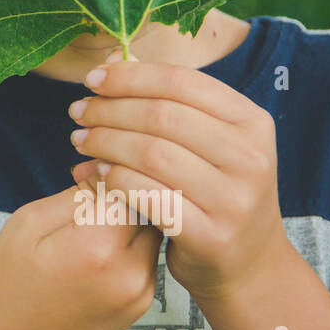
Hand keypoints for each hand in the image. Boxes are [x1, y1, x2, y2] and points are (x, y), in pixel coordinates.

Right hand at [0, 182, 161, 329]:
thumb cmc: (5, 282)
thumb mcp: (27, 223)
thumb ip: (77, 195)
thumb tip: (110, 170)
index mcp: (98, 247)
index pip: (132, 184)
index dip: (113, 166)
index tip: (92, 162)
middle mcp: (129, 274)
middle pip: (150, 208)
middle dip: (127, 189)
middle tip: (93, 186)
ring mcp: (139, 295)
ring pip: (153, 232)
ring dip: (132, 216)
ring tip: (93, 217)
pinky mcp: (140, 308)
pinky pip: (147, 259)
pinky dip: (130, 243)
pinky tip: (97, 245)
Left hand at [67, 50, 296, 307]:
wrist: (248, 265)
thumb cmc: (216, 191)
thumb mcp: (213, 143)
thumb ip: (171, 105)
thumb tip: (110, 65)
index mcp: (251, 122)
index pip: (182, 81)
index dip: (130, 76)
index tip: (92, 79)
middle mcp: (250, 157)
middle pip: (161, 115)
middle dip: (110, 109)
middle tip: (78, 112)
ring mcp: (234, 199)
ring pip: (150, 153)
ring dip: (104, 142)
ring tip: (80, 141)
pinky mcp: (211, 236)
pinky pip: (147, 195)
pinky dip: (113, 179)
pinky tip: (95, 173)